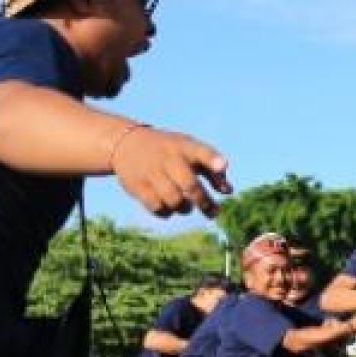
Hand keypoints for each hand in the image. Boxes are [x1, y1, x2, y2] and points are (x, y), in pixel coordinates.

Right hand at [112, 126, 231, 216]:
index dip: (212, 159)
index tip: (223, 165)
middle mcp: (168, 158)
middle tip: (213, 212)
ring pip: (174, 200)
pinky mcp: (136, 186)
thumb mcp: (190, 152)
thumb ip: (212, 171)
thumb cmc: (169, 151)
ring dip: (185, 208)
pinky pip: (157, 207)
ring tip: (186, 206)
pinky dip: (167, 212)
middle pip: (189, 184)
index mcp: (183, 146)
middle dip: (203, 201)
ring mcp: (151, 172)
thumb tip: (228, 192)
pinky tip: (169, 207)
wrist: (126, 144)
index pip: (201, 151)